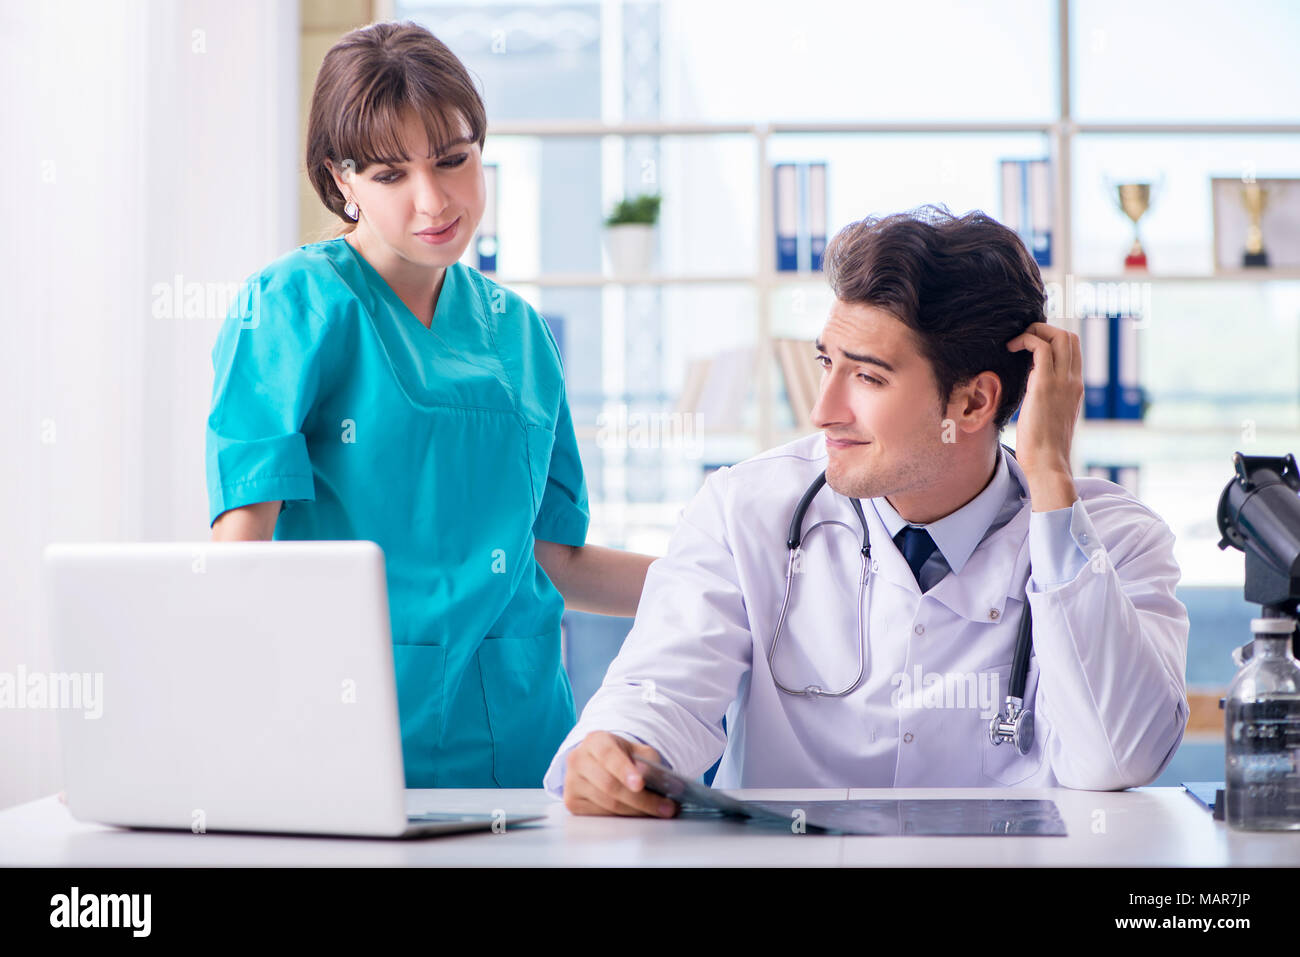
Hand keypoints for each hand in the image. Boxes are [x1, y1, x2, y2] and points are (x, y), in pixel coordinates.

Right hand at [562, 731, 679, 817]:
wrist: (598, 763)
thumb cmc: (621, 756)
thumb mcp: (637, 750)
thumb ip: (647, 760)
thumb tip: (650, 776)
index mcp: (595, 741)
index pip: (609, 756)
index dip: (624, 770)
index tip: (640, 784)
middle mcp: (578, 760)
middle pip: (610, 785)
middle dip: (641, 800)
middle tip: (665, 807)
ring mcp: (572, 782)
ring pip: (608, 804)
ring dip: (637, 811)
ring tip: (659, 811)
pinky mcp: (572, 802)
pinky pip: (601, 815)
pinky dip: (623, 817)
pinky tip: (638, 813)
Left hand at [1006, 322, 1081, 509]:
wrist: (1048, 464)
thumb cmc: (1043, 448)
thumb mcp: (1048, 418)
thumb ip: (1045, 401)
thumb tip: (1029, 394)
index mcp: (1075, 388)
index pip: (1073, 350)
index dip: (1053, 338)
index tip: (1031, 343)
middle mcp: (1073, 381)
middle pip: (1069, 337)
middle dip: (1045, 328)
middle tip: (1022, 338)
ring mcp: (1063, 382)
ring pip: (1059, 336)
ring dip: (1034, 330)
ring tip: (1014, 341)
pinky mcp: (1045, 385)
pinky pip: (1040, 347)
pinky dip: (1025, 339)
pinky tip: (1010, 348)